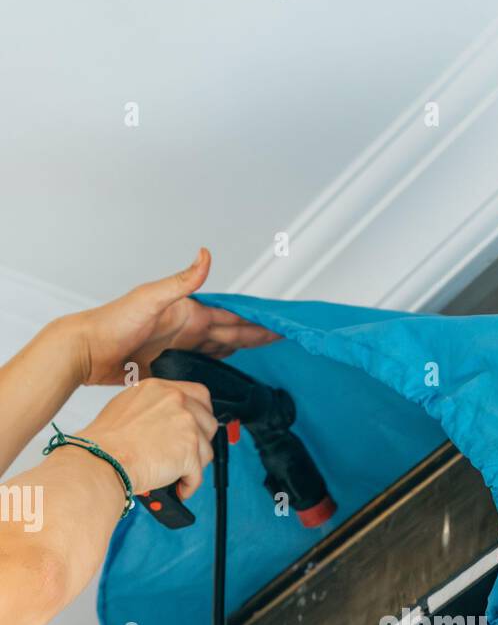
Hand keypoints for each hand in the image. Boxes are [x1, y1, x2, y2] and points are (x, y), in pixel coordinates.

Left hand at [71, 248, 279, 384]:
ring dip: (243, 349)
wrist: (88, 351)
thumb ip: (181, 281)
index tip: (279, 323)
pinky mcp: (170, 367)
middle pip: (232, 334)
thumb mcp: (150, 298)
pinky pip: (203, 368)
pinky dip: (220, 367)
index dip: (257, 321)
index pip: (232, 318)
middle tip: (284, 336)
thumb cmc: (113, 323)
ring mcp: (180, 349)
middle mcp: (187, 330)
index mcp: (188, 314)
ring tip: (265, 348)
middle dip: (258, 335)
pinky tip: (229, 370)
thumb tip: (206, 254)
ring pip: (221, 350)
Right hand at [77, 378, 217, 498]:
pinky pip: (198, 474)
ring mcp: (186, 425)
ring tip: (174, 473)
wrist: (102, 459)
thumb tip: (166, 421)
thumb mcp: (127, 407)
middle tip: (186, 455)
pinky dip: (188, 485)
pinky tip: (176, 488)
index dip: (201, 415)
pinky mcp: (190, 450)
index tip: (197, 428)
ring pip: (206, 451)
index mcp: (160, 389)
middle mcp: (176, 401)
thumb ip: (153, 408)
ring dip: (193, 466)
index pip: (199, 395)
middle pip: (208, 423)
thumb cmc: (106, 441)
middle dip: (200, 442)